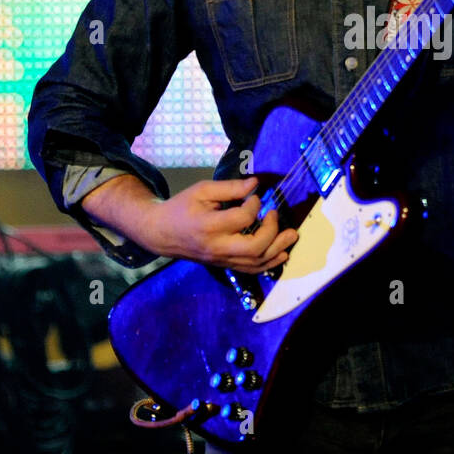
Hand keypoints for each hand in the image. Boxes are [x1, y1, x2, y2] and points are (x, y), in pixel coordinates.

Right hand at [82, 173, 296, 271]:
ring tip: (291, 236)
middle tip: (274, 214)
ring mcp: (221, 260)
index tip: (255, 197)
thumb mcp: (201, 191)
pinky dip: (269, 263)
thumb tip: (255, 184)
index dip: (255, 205)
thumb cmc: (182, 207)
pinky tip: (281, 254)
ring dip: (277, 250)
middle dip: (272, 231)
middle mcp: (217, 247)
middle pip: (253, 248)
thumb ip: (229, 188)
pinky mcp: (224, 266)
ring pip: (255, 263)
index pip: (241, 218)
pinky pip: (250, 270)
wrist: (161, 233)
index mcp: (209, 226)